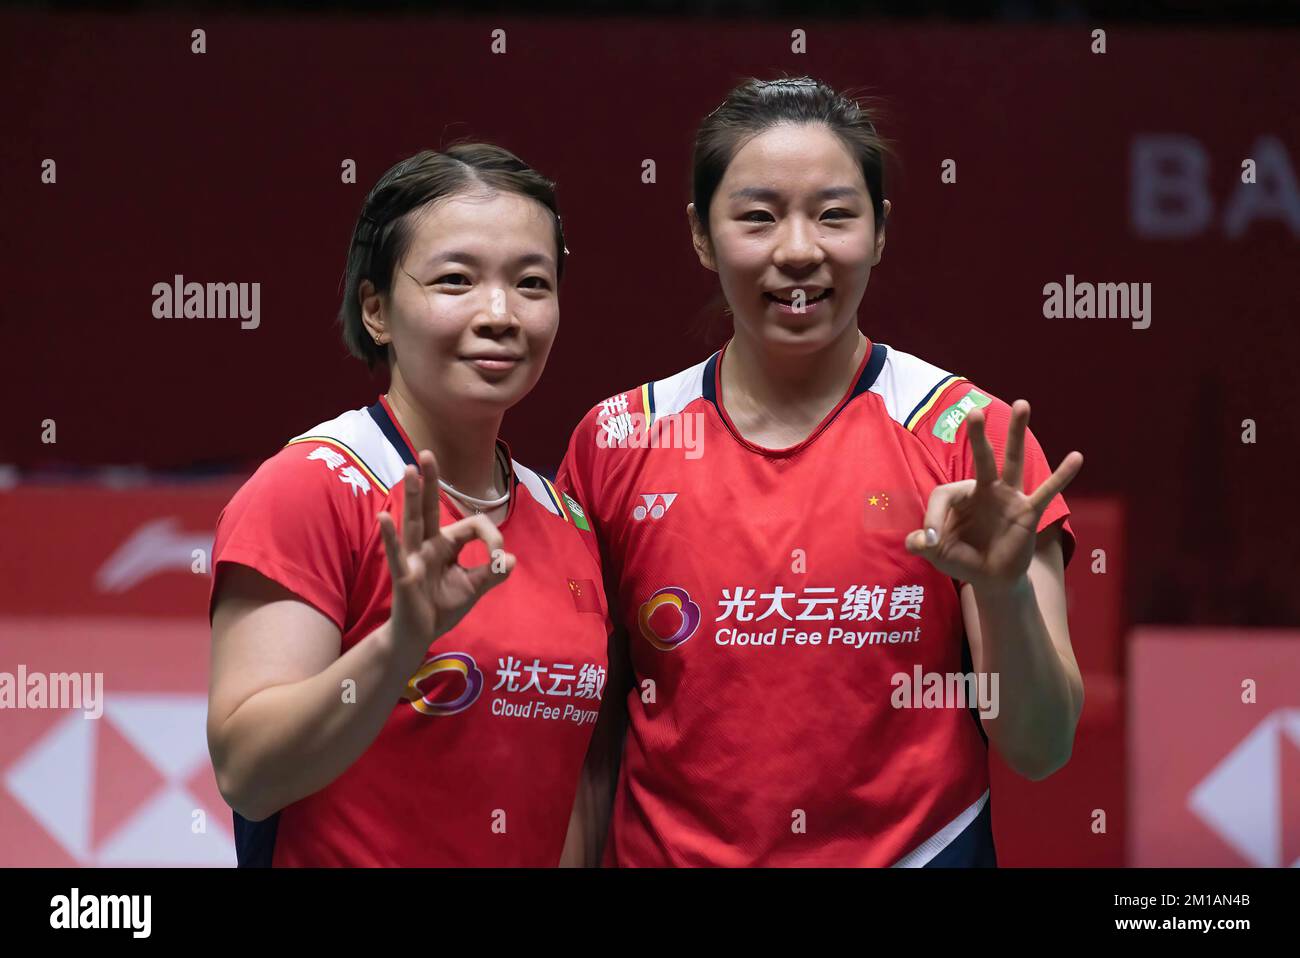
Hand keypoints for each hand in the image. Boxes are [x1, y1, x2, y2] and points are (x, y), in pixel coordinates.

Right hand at [376, 450, 515, 648]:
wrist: (419, 635)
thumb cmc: (442, 608)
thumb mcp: (474, 588)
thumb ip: (492, 572)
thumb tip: (511, 558)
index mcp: (445, 545)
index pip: (471, 524)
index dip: (492, 536)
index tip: (500, 557)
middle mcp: (427, 545)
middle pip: (429, 507)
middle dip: (430, 480)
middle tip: (426, 453)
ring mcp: (413, 558)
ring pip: (413, 522)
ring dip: (411, 496)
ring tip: (408, 470)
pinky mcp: (404, 575)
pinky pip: (397, 553)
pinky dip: (390, 535)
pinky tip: (384, 516)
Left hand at [905, 400, 1081, 590]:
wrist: (990, 578)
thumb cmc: (962, 559)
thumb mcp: (937, 553)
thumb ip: (923, 544)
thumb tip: (914, 541)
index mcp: (960, 496)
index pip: (945, 494)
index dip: (934, 517)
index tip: (930, 541)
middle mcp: (985, 490)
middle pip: (982, 458)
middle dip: (977, 436)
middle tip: (974, 412)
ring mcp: (1009, 497)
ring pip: (1013, 461)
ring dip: (1017, 434)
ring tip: (1022, 404)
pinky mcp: (1028, 512)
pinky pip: (1046, 492)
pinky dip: (1062, 476)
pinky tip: (1077, 457)